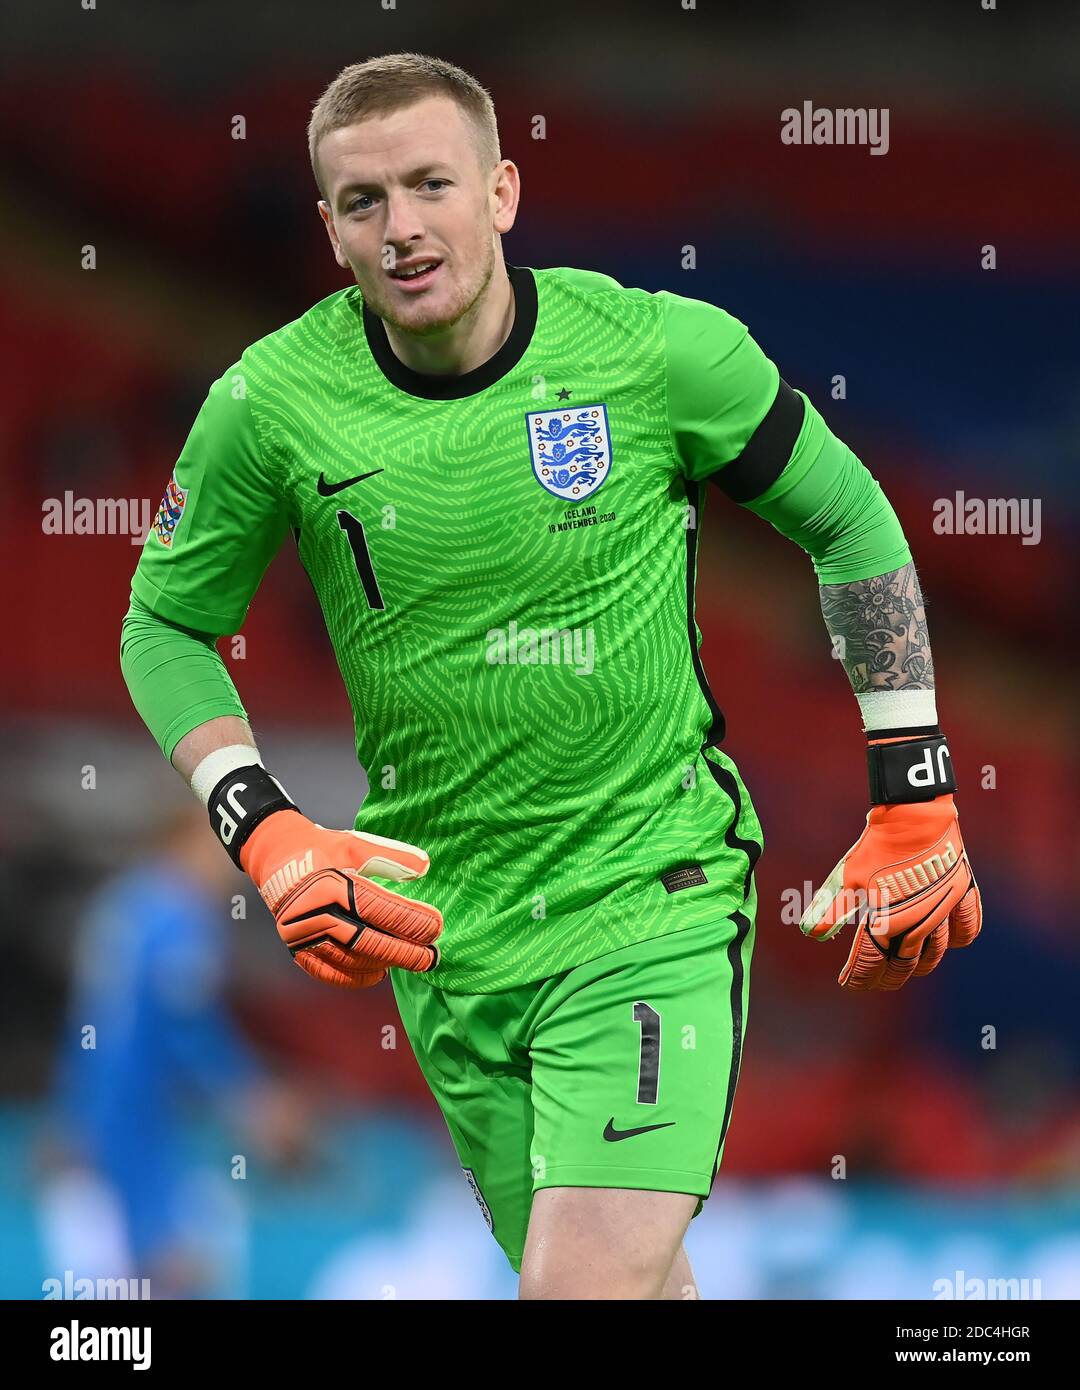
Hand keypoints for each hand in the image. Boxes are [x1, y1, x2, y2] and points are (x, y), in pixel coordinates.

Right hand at [240, 810, 441, 988]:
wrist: (278, 857)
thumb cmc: (324, 850)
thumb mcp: (356, 843)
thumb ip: (391, 856)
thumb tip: (425, 867)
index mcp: (331, 885)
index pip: (379, 910)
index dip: (410, 921)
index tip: (436, 928)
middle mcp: (314, 913)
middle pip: (366, 941)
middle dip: (404, 952)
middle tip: (431, 957)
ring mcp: (302, 934)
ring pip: (349, 960)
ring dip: (383, 964)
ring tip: (410, 961)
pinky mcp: (296, 947)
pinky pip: (327, 972)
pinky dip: (354, 977)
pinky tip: (377, 973)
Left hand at [799, 793, 980, 989]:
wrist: (914, 816)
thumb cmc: (877, 847)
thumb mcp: (848, 877)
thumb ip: (831, 908)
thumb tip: (811, 933)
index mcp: (889, 923)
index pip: (871, 962)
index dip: (859, 977)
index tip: (850, 985)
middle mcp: (920, 923)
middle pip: (904, 963)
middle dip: (888, 976)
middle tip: (878, 982)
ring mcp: (944, 909)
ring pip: (936, 951)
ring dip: (921, 964)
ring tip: (910, 968)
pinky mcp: (962, 892)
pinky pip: (967, 926)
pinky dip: (959, 937)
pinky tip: (951, 941)